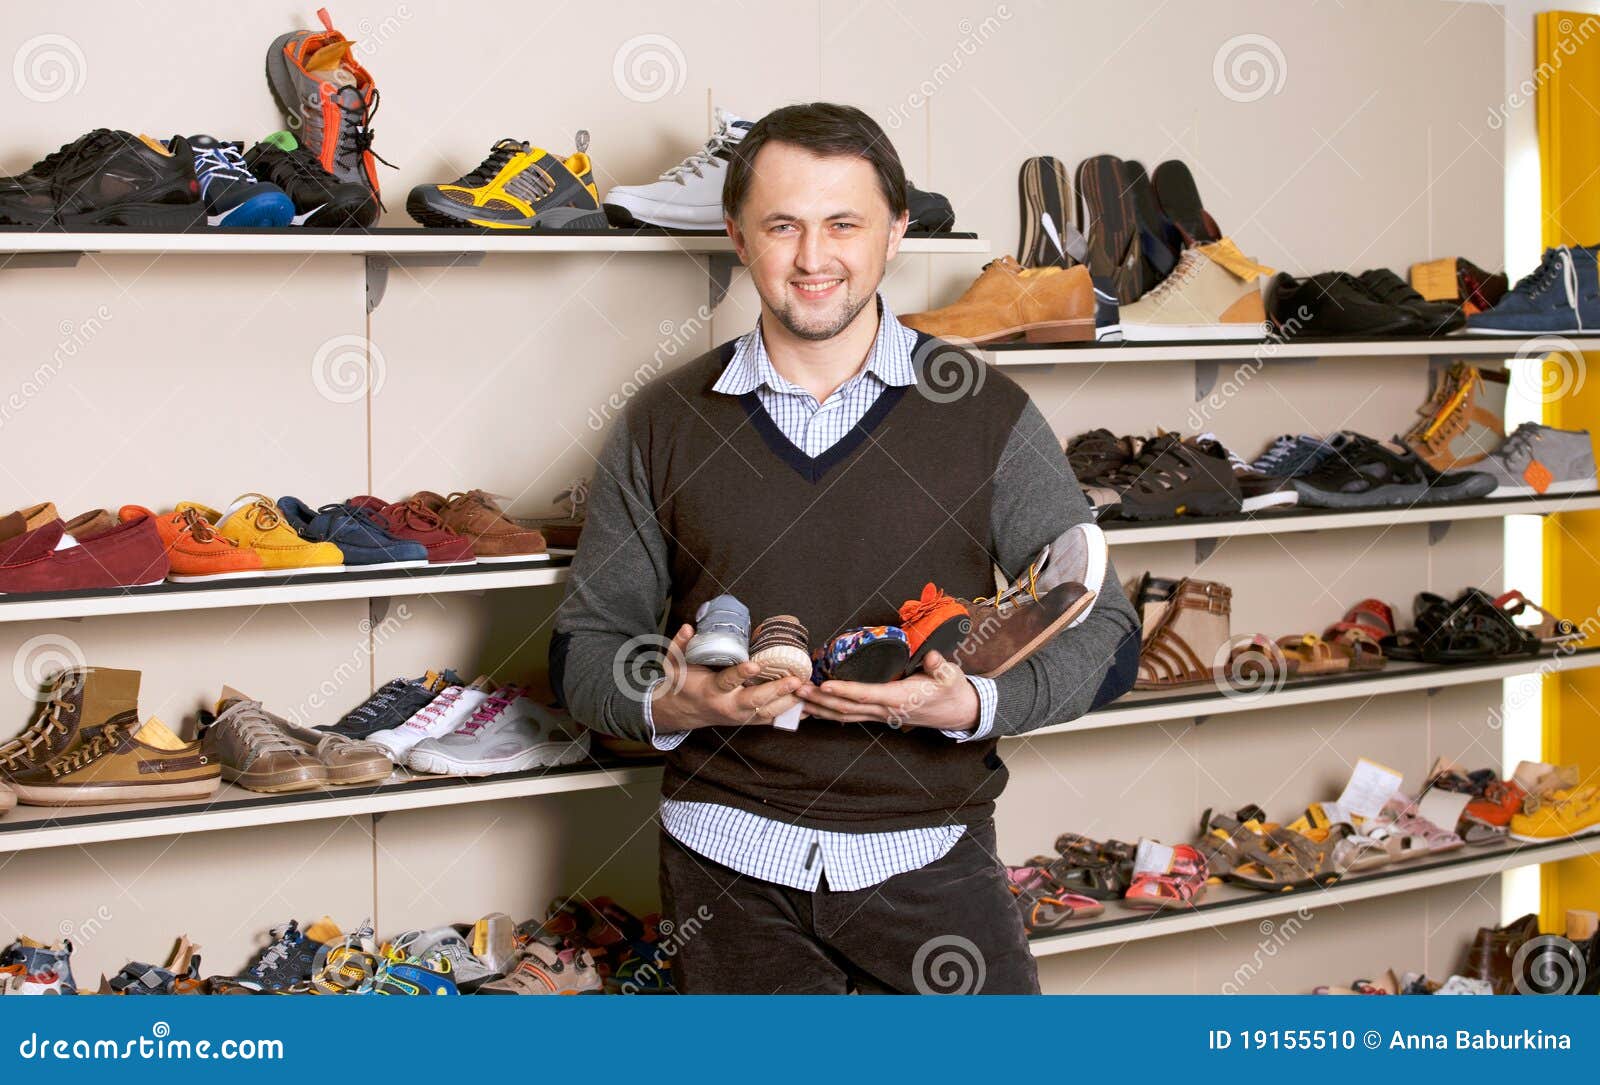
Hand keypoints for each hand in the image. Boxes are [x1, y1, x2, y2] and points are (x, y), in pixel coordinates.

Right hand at [649, 624, 805, 732]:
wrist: (682, 712)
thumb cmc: (682, 685)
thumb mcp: (675, 664)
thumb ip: (680, 645)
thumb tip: (688, 627)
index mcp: (711, 690)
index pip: (727, 681)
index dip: (740, 674)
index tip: (755, 665)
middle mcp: (727, 706)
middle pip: (754, 701)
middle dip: (776, 691)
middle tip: (795, 680)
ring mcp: (740, 716)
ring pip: (766, 713)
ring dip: (788, 702)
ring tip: (806, 690)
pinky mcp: (748, 720)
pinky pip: (771, 719)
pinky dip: (789, 713)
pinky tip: (807, 705)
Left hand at [795, 651, 978, 730]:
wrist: (957, 712)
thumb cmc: (950, 690)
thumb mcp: (950, 676)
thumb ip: (939, 667)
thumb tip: (932, 659)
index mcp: (899, 698)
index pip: (867, 695)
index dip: (845, 691)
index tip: (825, 685)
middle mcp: (885, 710)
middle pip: (847, 708)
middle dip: (820, 700)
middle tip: (797, 690)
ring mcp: (880, 715)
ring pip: (844, 715)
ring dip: (819, 708)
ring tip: (797, 699)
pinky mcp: (878, 715)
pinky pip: (850, 716)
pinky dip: (830, 713)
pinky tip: (814, 710)